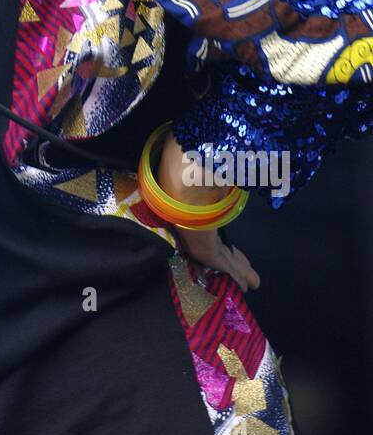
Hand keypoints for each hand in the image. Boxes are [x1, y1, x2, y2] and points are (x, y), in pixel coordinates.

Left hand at [157, 128, 259, 291]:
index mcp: (192, 210)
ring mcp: (199, 240)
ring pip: (226, 260)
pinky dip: (238, 276)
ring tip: (252, 283)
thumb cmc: (192, 169)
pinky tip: (248, 285)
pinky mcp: (205, 250)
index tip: (230, 245)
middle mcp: (195, 227)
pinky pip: (226, 266)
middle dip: (235, 259)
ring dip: (240, 271)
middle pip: (220, 247)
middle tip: (246, 272)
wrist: (183, 180)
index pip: (211, 226)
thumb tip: (216, 149)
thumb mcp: (204, 167)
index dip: (221, 236)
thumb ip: (210, 165)